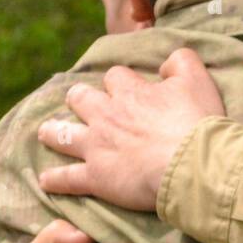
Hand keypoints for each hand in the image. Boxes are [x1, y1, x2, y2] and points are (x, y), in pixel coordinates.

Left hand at [38, 48, 224, 209]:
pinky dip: (55, 179)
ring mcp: (97, 146)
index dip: (121, 82)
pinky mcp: (96, 177)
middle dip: (79, 100)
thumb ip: (181, 62)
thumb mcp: (197, 80)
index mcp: (130, 92)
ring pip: (63, 134)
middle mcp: (107, 115)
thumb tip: (166, 63)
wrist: (192, 165)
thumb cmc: (197, 123)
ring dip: (53, 132)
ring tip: (47, 132)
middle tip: (81, 104)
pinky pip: (67, 178)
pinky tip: (45, 180)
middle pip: (80, 99)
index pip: (115, 76)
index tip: (128, 90)